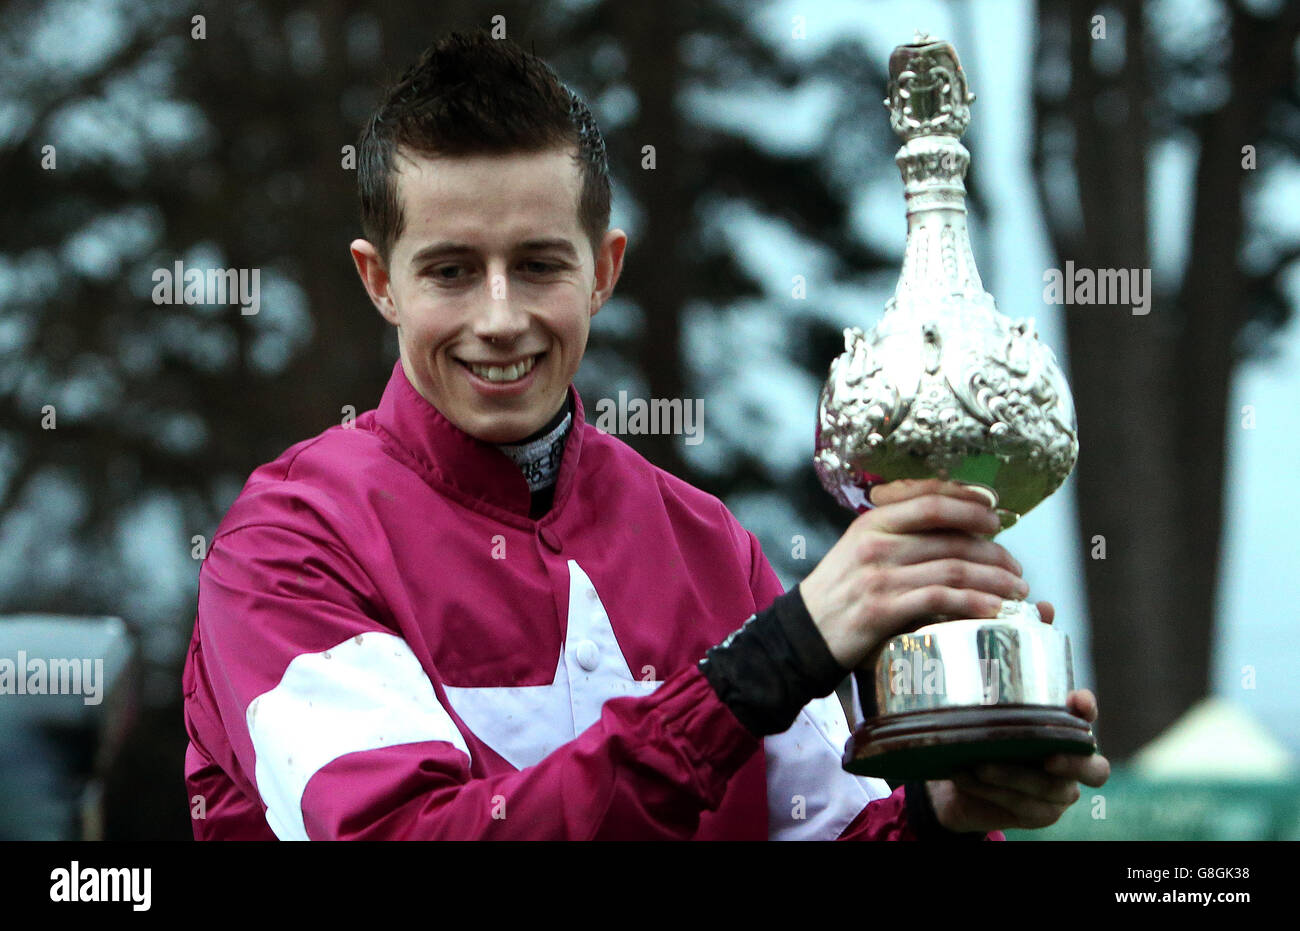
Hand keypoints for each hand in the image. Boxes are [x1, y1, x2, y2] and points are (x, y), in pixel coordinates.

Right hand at [798, 478, 1028, 668]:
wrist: (803, 632)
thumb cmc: (838, 591)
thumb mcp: (859, 548)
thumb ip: (897, 534)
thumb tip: (951, 529)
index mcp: (872, 522)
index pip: (930, 499)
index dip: (970, 504)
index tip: (997, 515)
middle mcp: (876, 543)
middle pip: (950, 537)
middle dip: (994, 551)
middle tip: (1015, 566)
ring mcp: (879, 576)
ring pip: (953, 568)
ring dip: (993, 580)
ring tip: (1016, 591)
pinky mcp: (882, 610)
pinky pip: (940, 600)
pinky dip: (973, 604)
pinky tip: (993, 609)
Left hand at [925, 689, 1110, 832]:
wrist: (959, 788)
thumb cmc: (979, 745)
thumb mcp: (979, 722)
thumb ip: (987, 706)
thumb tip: (970, 676)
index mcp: (1064, 733)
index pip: (1085, 719)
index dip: (1087, 710)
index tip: (1078, 701)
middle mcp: (1073, 765)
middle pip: (1095, 770)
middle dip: (1074, 764)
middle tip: (1049, 759)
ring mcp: (1060, 793)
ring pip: (1048, 789)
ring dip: (1012, 776)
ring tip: (980, 766)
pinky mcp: (1040, 815)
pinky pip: (1021, 805)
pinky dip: (991, 791)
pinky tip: (966, 778)